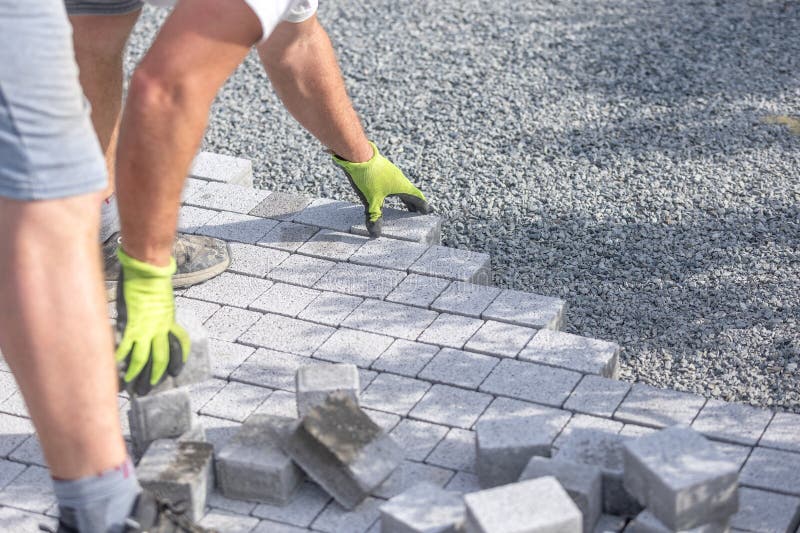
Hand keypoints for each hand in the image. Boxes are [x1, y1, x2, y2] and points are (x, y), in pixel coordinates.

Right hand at [115, 248, 189, 395]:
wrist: (148, 271)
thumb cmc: (153, 280)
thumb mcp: (163, 298)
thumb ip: (158, 311)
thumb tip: (152, 316)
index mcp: (170, 321)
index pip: (181, 343)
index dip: (181, 358)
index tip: (177, 370)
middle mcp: (161, 328)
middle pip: (162, 357)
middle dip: (156, 374)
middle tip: (150, 387)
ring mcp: (146, 328)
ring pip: (144, 357)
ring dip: (138, 372)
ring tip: (131, 383)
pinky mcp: (131, 324)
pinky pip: (126, 346)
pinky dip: (120, 358)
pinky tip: (114, 367)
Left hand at [333, 142, 432, 236]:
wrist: (357, 155)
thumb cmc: (368, 176)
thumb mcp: (371, 200)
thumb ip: (374, 217)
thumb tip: (376, 234)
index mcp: (401, 186)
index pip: (417, 198)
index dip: (422, 206)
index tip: (427, 212)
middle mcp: (399, 179)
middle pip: (410, 193)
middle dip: (414, 204)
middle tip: (417, 214)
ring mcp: (391, 172)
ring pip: (401, 187)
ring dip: (405, 198)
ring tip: (405, 206)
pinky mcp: (382, 169)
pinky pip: (393, 183)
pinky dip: (395, 192)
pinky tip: (387, 194)